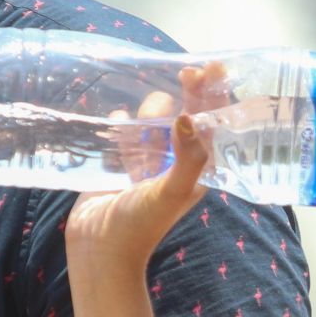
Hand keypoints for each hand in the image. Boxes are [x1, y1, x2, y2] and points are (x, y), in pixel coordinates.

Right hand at [66, 65, 228, 273]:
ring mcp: (146, 159)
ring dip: (146, 113)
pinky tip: (114, 129)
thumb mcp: (173, 191)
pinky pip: (122, 128)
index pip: (212, 122)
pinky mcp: (119, 160)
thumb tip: (188, 116)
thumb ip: (187, 157)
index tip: (212, 68)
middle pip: (184, 112)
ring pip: (151, 117)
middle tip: (184, 76)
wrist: (100, 248)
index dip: (215, 94)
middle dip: (183, 94)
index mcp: (197, 168)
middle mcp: (175, 160)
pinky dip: (119, 123)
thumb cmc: (142, 225)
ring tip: (138, 133)